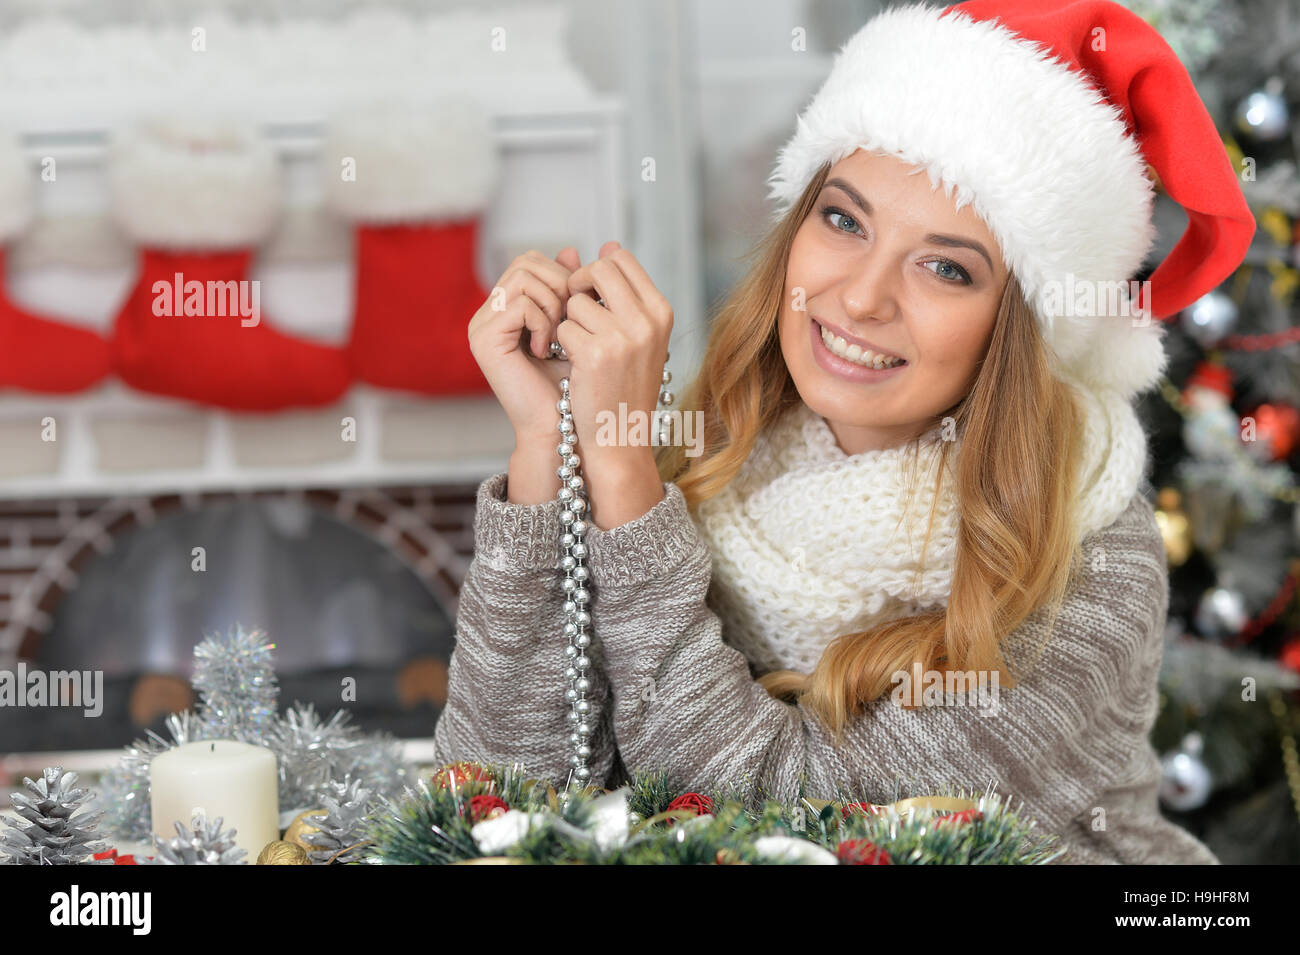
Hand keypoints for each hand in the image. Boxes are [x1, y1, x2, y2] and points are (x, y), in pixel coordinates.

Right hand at [467, 248, 579, 447]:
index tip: (579, 310)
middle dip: (560, 285)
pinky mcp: (482, 338)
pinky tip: (545, 350)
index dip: (563, 276)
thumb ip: (571, 289)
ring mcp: (481, 325)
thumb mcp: (577, 327)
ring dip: (553, 304)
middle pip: (527, 262)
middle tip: (569, 322)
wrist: (558, 426)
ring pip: (524, 277)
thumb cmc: (571, 384)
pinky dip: (543, 322)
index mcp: (507, 308)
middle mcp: (488, 313)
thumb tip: (572, 249)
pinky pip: (521, 303)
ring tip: (558, 338)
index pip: (533, 261)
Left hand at [557, 241, 672, 474]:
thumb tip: (609, 244)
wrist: (620, 438)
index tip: (589, 292)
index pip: (622, 259)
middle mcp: (647, 321)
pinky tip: (573, 365)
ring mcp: (623, 337)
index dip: (596, 268)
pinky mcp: (596, 355)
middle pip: (599, 268)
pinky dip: (560, 345)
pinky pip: (564, 328)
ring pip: (575, 301)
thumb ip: (624, 293)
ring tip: (579, 349)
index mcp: (661, 312)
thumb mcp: (639, 336)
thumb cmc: (625, 386)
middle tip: (573, 311)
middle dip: (577, 284)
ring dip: (568, 322)